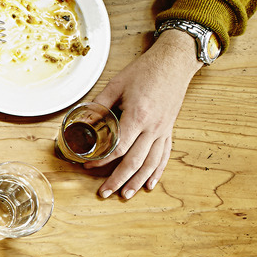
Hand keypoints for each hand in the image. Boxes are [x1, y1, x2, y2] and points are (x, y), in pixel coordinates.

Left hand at [86, 29, 202, 198]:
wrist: (174, 61)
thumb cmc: (145, 70)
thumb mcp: (117, 84)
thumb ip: (99, 105)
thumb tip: (82, 121)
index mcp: (139, 116)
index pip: (119, 147)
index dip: (102, 159)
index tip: (88, 164)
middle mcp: (154, 127)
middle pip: (135, 161)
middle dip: (118, 179)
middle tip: (104, 193)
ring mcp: (164, 129)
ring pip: (151, 162)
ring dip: (137, 181)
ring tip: (125, 194)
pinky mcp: (169, 129)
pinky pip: (165, 155)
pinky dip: (157, 171)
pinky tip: (149, 183)